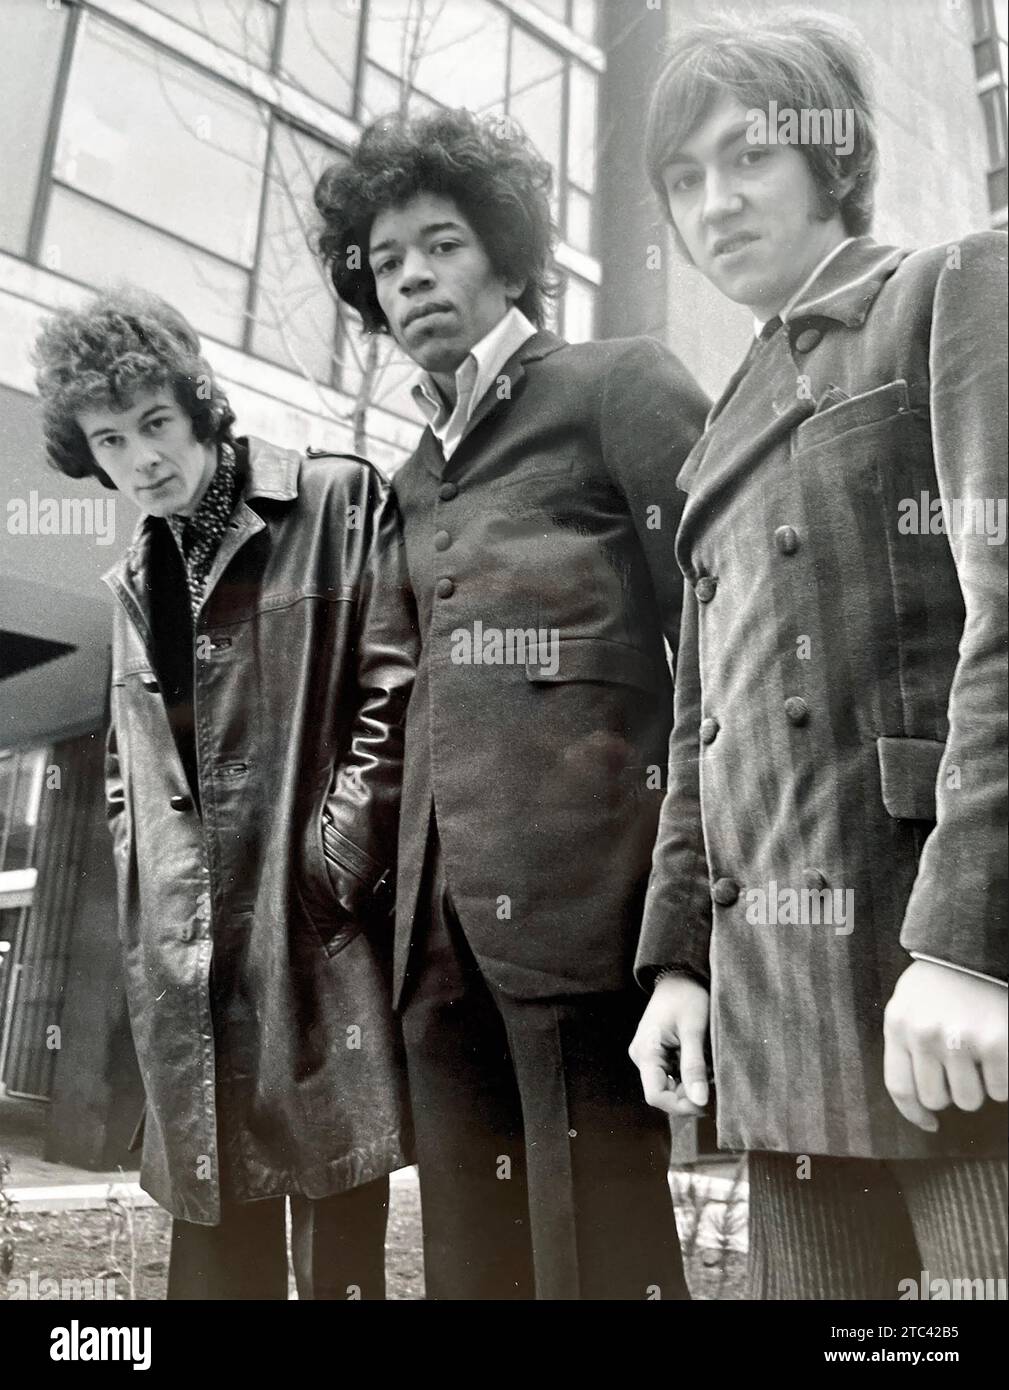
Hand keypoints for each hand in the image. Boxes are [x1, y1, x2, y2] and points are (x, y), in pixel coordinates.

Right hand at [629, 974, 710, 1115]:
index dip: (680, 1106)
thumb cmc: (687, 996)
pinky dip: (690, 1076)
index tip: (706, 1102)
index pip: (656, 1096)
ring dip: (691, 1085)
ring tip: (710, 1068)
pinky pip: (673, 1075)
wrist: (680, 975)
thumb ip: (694, 1066)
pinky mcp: (658, 1054)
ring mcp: (649, 1056)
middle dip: (689, 1095)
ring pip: (670, 1086)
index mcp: (646, 1052)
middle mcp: (643, 1057)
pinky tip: (703, 1063)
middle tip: (713, 1082)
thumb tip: (699, 1102)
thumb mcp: (694, 1030)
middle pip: (663, 1093)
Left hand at [883, 959, 1008, 1131]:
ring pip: (970, 1099)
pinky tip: (999, 1049)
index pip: (900, 1087)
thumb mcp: (910, 1003)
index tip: (929, 1123)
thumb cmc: (944, 980)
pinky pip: (1001, 1090)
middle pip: (938, 1099)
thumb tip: (919, 1105)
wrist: (977, 946)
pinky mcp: (996, 1043)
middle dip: (952, 1089)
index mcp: (899, 1024)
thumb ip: (907, 1043)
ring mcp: (961, 1039)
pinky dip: (1003, 1078)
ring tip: (981, 1051)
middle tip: (963, 1064)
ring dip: (980, 1084)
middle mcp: (925, 1034)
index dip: (915, 1114)